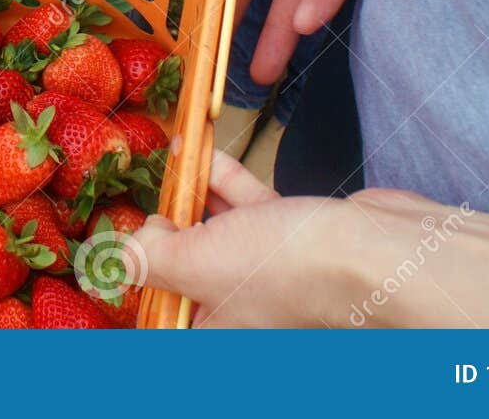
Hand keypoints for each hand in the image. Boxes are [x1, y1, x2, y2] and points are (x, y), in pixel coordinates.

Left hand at [133, 152, 488, 327]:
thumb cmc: (292, 268)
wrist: (385, 253)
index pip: (156, 317)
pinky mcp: (295, 242)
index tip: (103, 246)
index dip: (131, 283)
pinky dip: (227, 184)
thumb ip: (150, 259)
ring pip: (212, 232)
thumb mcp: (198, 261)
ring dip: (189, 196)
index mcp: (212, 335)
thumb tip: (116, 258)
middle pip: (179, 270)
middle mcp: (237, 313)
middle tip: (130, 193)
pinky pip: (246, 212)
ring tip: (163, 160)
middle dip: (158, 229)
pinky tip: (203, 153)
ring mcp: (267, 275)